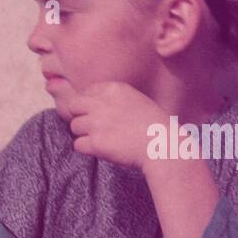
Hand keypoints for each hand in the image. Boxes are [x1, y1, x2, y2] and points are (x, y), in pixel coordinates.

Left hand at [52, 80, 167, 168]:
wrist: (163, 145)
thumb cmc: (153, 125)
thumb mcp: (135, 99)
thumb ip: (112, 98)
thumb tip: (89, 104)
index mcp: (114, 89)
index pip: (86, 91)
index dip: (89, 104)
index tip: (100, 114)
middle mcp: (102, 103)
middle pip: (74, 107)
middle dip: (81, 117)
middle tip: (94, 128)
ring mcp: (97, 123)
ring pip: (74, 126)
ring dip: (85, 134)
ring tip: (103, 139)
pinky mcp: (96, 142)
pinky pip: (77, 145)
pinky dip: (87, 149)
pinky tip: (102, 149)